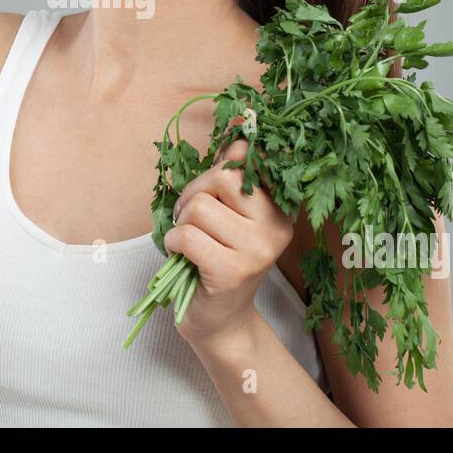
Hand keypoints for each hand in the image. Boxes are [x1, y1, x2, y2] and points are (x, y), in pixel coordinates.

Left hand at [163, 131, 294, 348]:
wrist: (219, 320)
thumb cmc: (217, 258)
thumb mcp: (229, 214)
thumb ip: (232, 176)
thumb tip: (236, 132)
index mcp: (280, 208)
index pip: (251, 158)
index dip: (223, 161)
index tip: (214, 183)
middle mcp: (276, 227)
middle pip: (223, 177)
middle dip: (194, 192)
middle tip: (191, 216)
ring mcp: (256, 250)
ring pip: (199, 206)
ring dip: (181, 221)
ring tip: (190, 240)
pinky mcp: (231, 271)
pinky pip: (186, 235)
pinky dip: (173, 242)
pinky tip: (182, 256)